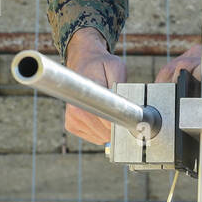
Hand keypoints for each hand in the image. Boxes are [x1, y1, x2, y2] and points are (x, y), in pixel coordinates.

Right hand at [62, 28, 123, 145]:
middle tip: (121, 110)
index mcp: (86, 96)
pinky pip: (94, 137)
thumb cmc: (101, 65)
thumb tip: (127, 105)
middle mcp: (75, 109)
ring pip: (100, 137)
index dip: (121, 123)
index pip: (107, 122)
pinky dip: (101, 130)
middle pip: (105, 133)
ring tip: (108, 109)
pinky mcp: (71, 125)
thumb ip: (121, 84)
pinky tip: (100, 115)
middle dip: (117, 126)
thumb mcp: (116, 67)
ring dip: (108, 128)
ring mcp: (72, 119)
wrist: (83, 63)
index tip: (129, 121)